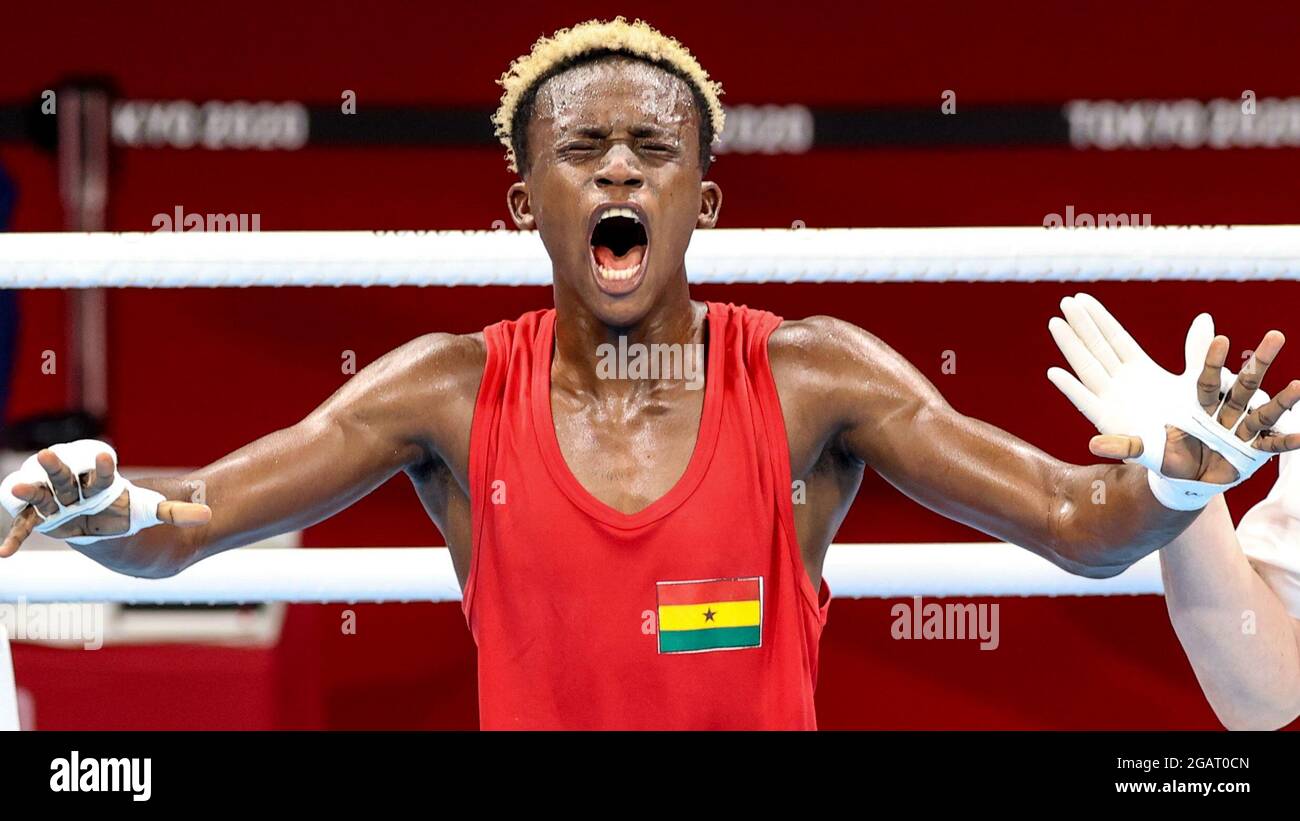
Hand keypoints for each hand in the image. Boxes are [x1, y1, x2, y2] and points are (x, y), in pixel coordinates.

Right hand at [0, 448, 209, 556]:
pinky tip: (5, 554)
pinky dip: (16, 539)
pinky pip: (26, 528)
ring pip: (42, 496)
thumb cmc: (122, 512)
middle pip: (65, 478)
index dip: (101, 468)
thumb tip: (210, 516)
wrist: (101, 521)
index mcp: (101, 486)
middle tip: (47, 455)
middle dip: (56, 468)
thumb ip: (174, 513)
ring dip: (31, 494)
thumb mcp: (148, 513)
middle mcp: (75, 490)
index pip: (102, 475)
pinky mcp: (42, 520)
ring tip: (20, 489)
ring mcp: (56, 504)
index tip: (105, 457)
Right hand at [1048, 293, 1299, 484]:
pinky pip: (1087, 403)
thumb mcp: (1199, 380)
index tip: (1082, 299)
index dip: (1099, 318)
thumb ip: (1196, 350)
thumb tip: (1204, 318)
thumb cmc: (1194, 422)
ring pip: (1088, 367)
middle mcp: (1122, 383)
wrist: (1193, 457)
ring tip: (1055, 324)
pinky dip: (1071, 389)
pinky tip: (1055, 373)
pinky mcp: (1110, 423)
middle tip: (1066, 301)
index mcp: (1140, 370)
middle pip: (1097, 347)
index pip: (1115, 338)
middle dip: (1082, 325)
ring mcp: (1113, 401)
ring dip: (1071, 347)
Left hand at [1086, 332, 1299, 480]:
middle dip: (1259, 362)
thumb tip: (1091, 445)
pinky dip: (1289, 442)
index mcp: (1197, 405)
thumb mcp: (1149, 452)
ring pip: (1264, 410)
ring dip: (1284, 399)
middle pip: (1243, 384)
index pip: (1205, 379)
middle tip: (1276, 336)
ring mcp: (1242, 430)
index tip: (1219, 339)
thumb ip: (1126, 445)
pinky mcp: (1254, 452)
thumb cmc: (1168, 456)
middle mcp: (1224, 412)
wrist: (1189, 479)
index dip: (1211, 360)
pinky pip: (1274, 445)